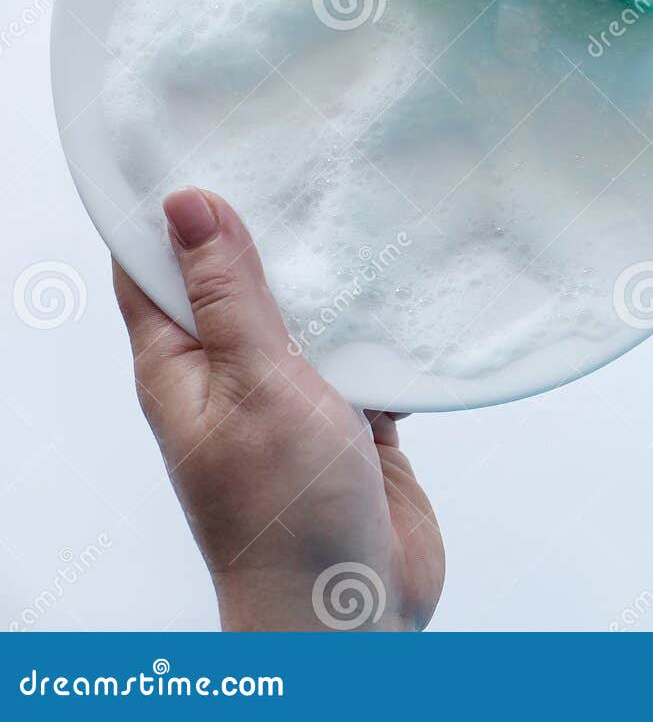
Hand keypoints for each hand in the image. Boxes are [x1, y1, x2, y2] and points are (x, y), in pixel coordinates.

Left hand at [113, 187, 444, 630]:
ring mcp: (292, 398)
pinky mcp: (350, 419)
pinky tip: (408, 297)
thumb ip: (229, 296)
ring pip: (308, 315)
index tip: (201, 140)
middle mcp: (231, 376)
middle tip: (303, 158)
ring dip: (335, 280)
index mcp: (180, 367)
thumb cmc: (284, 516)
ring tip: (366, 213)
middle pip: (238, 281)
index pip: (152, 266)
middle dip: (268, 229)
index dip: (166, 207)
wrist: (351, 605)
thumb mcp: (255, 384)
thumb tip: (188, 206)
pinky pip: (363, 354)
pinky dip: (383, 329)